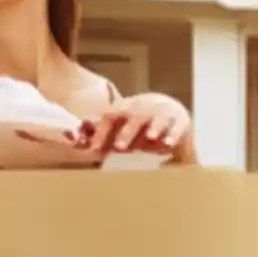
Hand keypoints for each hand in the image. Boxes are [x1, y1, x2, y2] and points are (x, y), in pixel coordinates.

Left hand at [77, 93, 192, 157]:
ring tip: (149, 137)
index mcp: (125, 109)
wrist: (170, 110)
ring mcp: (163, 113)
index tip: (94, 148)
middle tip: (121, 147)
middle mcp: (144, 109)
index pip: (111, 116)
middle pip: (134, 116)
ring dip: (152, 127)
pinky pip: (177, 126)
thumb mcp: (120, 127)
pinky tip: (168, 144)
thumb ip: (101, 135)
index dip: (102, 131)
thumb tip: (77, 143)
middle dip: (128, 131)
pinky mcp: (180, 121)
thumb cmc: (139, 124)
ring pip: (156, 119)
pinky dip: (173, 134)